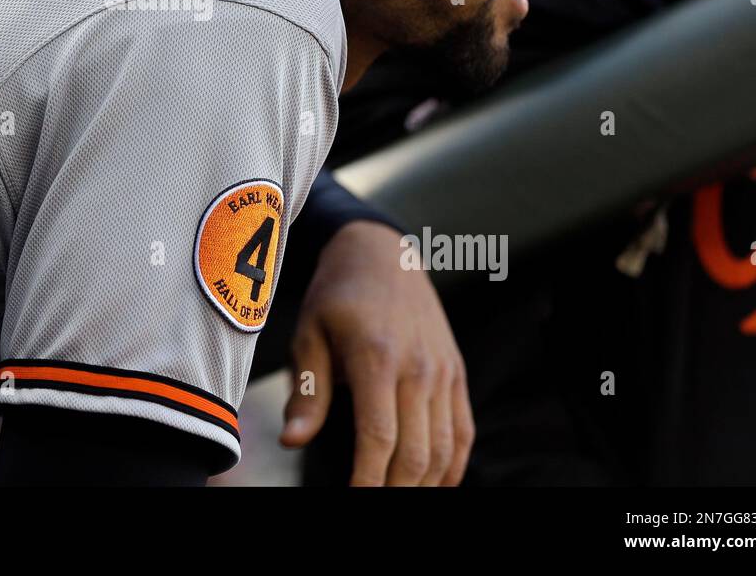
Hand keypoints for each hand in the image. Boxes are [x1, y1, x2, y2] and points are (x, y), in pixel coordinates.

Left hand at [280, 220, 473, 485]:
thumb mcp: (310, 332)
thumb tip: (292, 441)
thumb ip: (307, 391)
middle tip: (370, 504)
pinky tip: (431, 484)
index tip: (353, 500)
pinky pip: (463, 431)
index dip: (367, 480)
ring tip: (396, 497)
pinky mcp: (455, 372)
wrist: (382, 252)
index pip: (379, 436)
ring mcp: (443, 370)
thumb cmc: (337, 294)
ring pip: (444, 449)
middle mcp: (418, 367)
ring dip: (423, 485)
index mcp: (376, 356)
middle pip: (416, 453)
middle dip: (394, 490)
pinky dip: (451, 466)